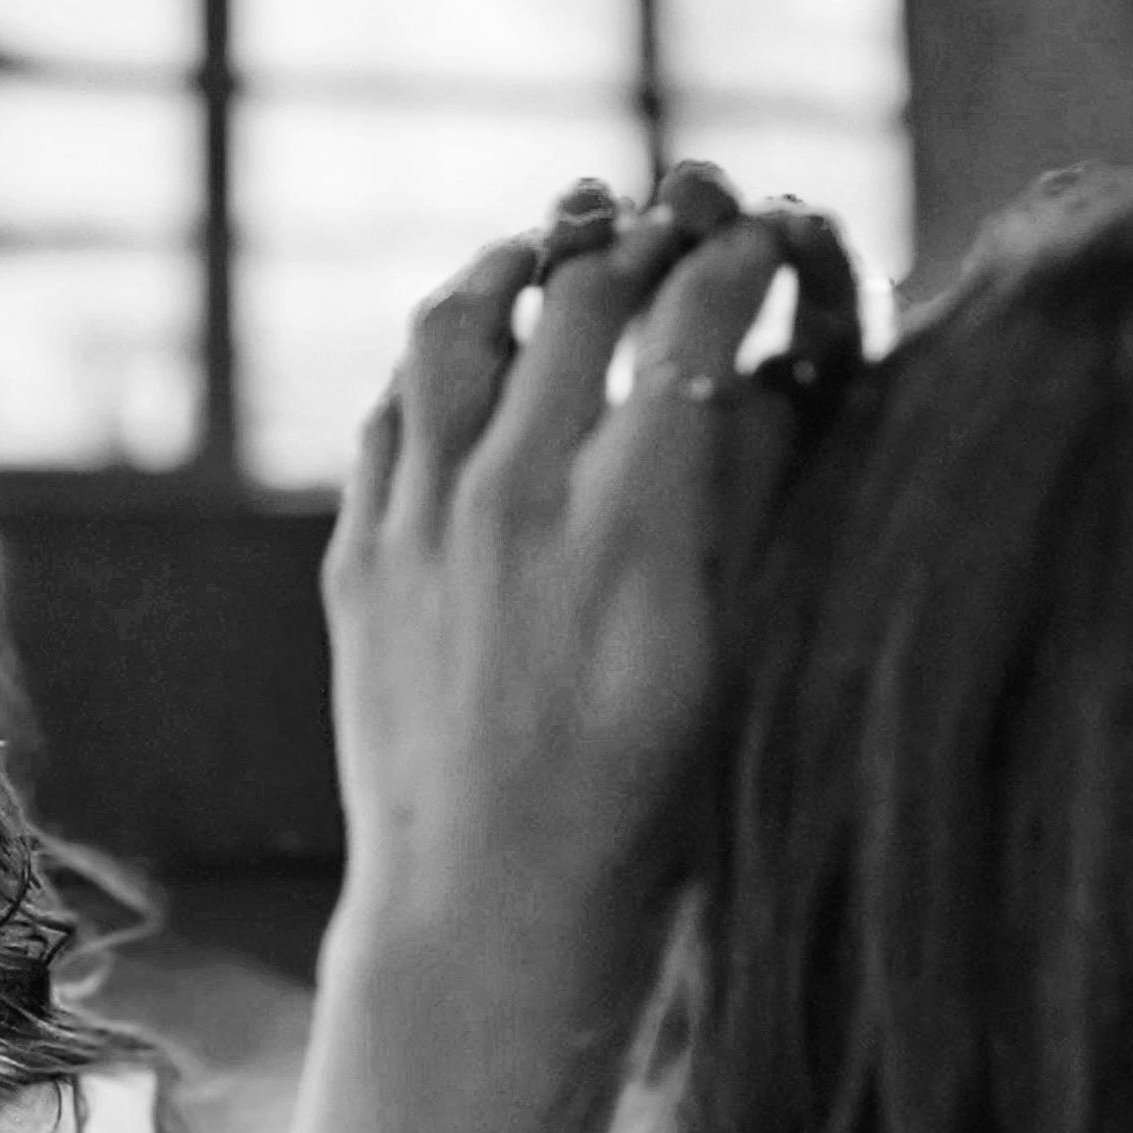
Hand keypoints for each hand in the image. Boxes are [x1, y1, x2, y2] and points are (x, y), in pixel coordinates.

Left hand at [322, 160, 861, 1044]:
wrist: (491, 907)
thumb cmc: (655, 802)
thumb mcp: (745, 648)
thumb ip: (758, 498)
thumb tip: (775, 373)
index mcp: (635, 514)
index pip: (696, 315)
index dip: (747, 257)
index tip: (773, 241)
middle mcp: (515, 493)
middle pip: (581, 290)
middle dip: (647, 237)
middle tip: (683, 224)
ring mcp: (419, 520)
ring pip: (456, 321)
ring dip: (519, 263)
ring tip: (561, 244)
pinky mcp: (357, 557)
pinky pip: (390, 409)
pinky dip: (440, 359)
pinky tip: (475, 354)